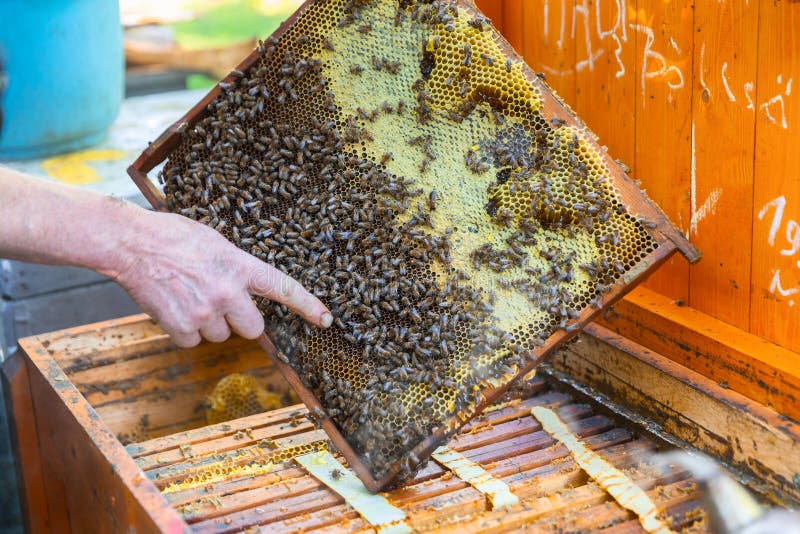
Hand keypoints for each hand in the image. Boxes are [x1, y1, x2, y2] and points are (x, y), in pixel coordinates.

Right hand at [112, 209, 331, 347]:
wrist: (130, 243)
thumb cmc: (172, 236)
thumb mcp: (216, 243)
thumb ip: (235, 268)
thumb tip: (242, 289)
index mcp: (241, 266)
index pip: (283, 288)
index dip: (307, 305)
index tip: (326, 319)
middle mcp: (229, 292)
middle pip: (253, 328)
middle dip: (239, 320)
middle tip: (218, 302)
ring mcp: (206, 311)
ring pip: (220, 335)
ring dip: (207, 324)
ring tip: (187, 296)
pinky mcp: (182, 326)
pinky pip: (192, 341)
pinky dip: (182, 330)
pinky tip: (172, 306)